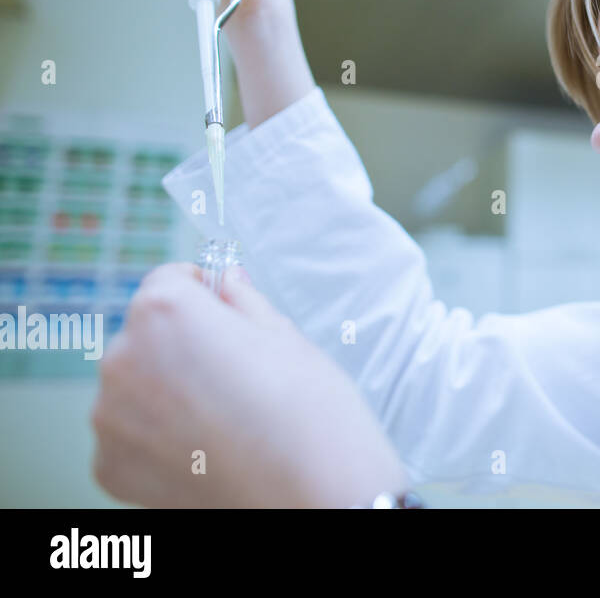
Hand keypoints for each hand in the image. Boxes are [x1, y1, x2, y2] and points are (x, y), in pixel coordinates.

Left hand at [92, 262, 410, 507]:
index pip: (169, 280)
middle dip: (183, 346)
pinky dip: (157, 438)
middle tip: (235, 374)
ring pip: (136, 386)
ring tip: (223, 417)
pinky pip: (129, 434)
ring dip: (166, 392)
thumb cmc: (308, 414)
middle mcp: (123, 359)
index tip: (223, 312)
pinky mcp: (110, 465)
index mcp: (165, 313)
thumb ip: (243, 302)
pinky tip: (204, 448)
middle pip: (147, 335)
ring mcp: (110, 416)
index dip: (201, 293)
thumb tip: (226, 282)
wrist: (312, 497)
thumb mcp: (286, 337)